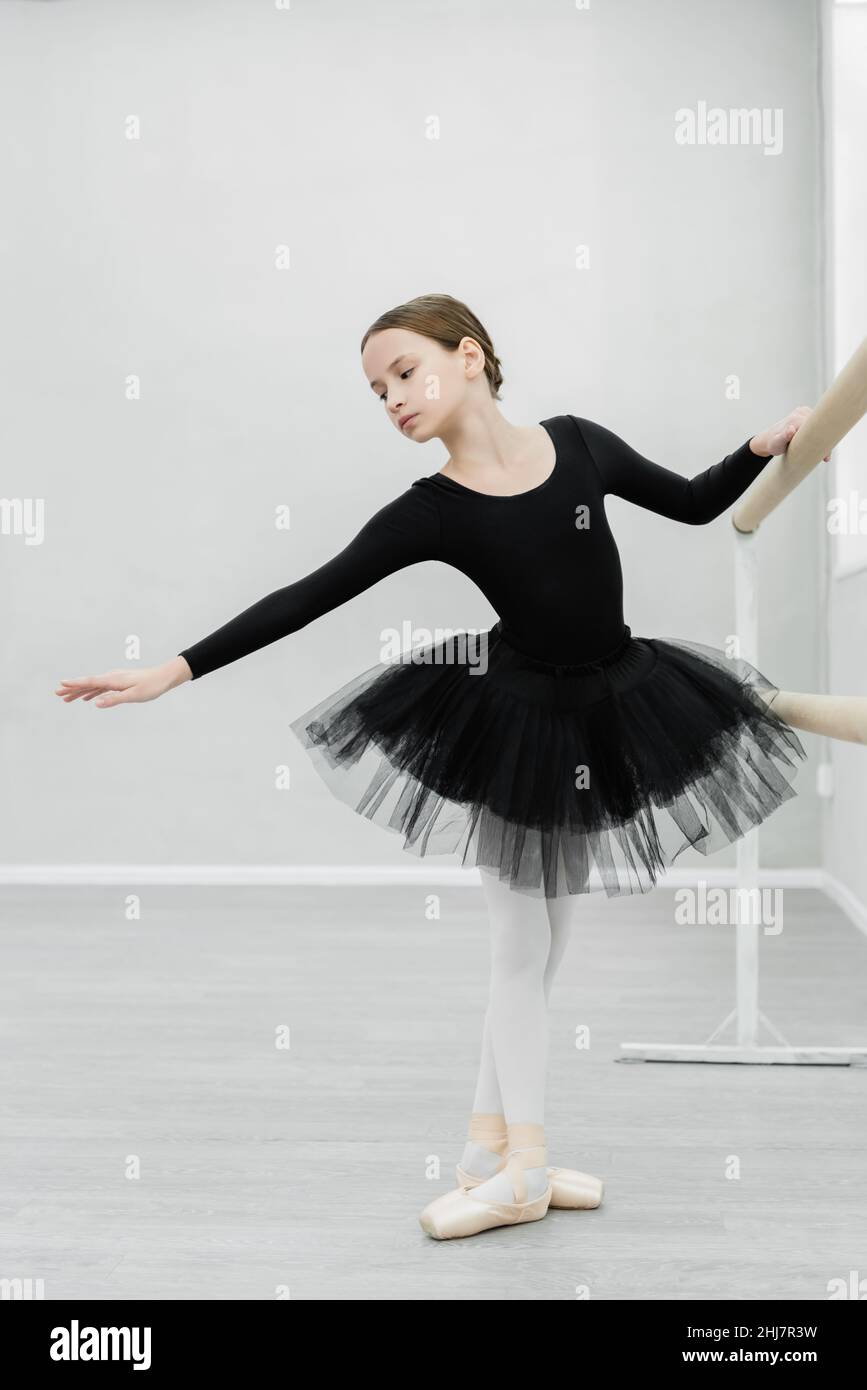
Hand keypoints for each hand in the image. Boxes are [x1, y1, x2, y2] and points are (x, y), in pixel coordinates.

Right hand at [55, 656, 190, 707]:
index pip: (90, 681)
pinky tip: (87, 698)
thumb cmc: (151, 686)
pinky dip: (92, 692)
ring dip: (80, 691)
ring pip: (93, 686)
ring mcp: (115, 679)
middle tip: (57, 694)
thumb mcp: (133, 695)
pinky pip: (101, 688)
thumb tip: (95, 703)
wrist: (165, 676)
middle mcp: (112, 677)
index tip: (61, 685)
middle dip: (72, 688)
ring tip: (67, 698)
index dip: (75, 684)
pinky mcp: (120, 682)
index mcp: (113, 680)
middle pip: (88, 683)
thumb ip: (114, 699)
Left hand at [750, 406, 830, 461]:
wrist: (769, 438)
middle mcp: (801, 412)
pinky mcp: (806, 413)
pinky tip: (819, 443)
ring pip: (820, 424)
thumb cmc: (773, 444)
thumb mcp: (776, 444)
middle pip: (820, 426)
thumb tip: (791, 430)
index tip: (825, 455)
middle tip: (826, 457)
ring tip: (823, 454)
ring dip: (824, 437)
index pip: (815, 428)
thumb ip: (784, 437)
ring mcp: (804, 411)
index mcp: (796, 419)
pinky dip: (819, 433)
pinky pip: (817, 422)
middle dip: (825, 441)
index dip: (822, 441)